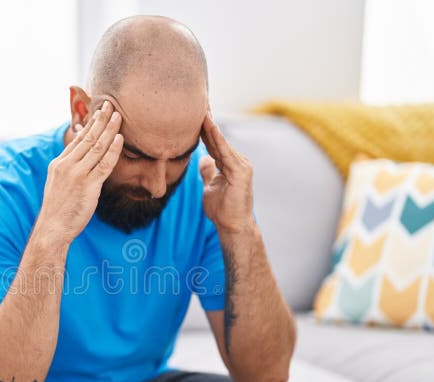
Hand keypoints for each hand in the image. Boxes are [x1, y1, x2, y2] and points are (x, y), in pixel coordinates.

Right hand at [35, 101, 122, 244]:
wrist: (52, 229)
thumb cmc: (58, 211)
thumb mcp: (59, 185)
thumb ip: (69, 170)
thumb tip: (79, 161)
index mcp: (59, 163)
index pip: (77, 139)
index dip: (90, 124)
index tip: (99, 112)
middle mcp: (66, 165)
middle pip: (87, 138)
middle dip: (100, 120)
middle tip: (110, 105)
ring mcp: (77, 175)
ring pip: (97, 147)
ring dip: (109, 130)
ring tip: (118, 116)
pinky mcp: (88, 186)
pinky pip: (104, 164)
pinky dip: (113, 150)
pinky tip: (120, 139)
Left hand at [199, 110, 254, 233]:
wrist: (233, 227)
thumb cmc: (223, 210)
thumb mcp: (211, 186)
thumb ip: (209, 172)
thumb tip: (203, 159)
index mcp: (230, 163)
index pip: (214, 142)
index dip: (203, 129)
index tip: (192, 114)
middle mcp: (238, 161)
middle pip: (218, 138)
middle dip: (207, 121)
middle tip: (197, 101)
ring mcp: (242, 165)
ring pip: (221, 142)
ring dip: (210, 125)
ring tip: (200, 109)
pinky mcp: (241, 172)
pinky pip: (225, 152)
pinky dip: (216, 138)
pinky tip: (208, 126)